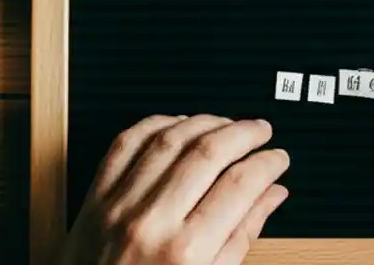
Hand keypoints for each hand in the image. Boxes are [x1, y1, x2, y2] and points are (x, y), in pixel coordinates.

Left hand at [60, 115, 289, 264]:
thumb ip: (241, 235)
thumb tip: (272, 194)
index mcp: (186, 252)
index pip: (240, 185)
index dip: (267, 163)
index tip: (277, 158)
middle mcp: (152, 223)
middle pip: (208, 152)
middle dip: (243, 133)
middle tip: (260, 131)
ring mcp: (120, 205)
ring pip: (171, 138)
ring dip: (206, 122)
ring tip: (226, 125)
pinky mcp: (96, 196)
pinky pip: (128, 142)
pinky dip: (158, 124)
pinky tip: (179, 124)